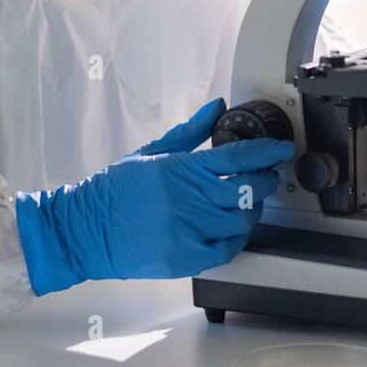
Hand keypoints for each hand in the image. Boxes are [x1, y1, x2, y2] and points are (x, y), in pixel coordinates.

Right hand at [14, 99, 294, 293]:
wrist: (85, 229)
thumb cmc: (115, 190)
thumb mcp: (150, 152)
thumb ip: (189, 132)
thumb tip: (216, 107)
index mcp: (180, 169)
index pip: (236, 157)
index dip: (266, 152)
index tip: (281, 148)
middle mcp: (187, 200)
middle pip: (247, 190)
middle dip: (264, 181)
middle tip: (266, 176)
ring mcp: (187, 231)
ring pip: (242, 220)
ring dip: (252, 209)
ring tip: (247, 202)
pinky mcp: (184, 258)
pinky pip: (227, 249)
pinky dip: (237, 238)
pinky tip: (232, 228)